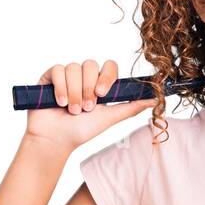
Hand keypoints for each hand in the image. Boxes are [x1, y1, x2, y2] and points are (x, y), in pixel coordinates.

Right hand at [23, 59, 154, 148]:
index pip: (109, 66)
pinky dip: (60, 88)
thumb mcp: (110, 118)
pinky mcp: (50, 77)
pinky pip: (58, 69)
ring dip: (74, 93)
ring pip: (74, 68)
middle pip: (90, 65)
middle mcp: (83, 77)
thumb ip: (131, 107)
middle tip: (85, 108)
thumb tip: (154, 99)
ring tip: (72, 110)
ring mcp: (66, 76)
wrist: (56, 140)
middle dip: (88, 89)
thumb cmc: (81, 131)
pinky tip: (59, 103)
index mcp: (98, 84)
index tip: (102, 94)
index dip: (106, 77)